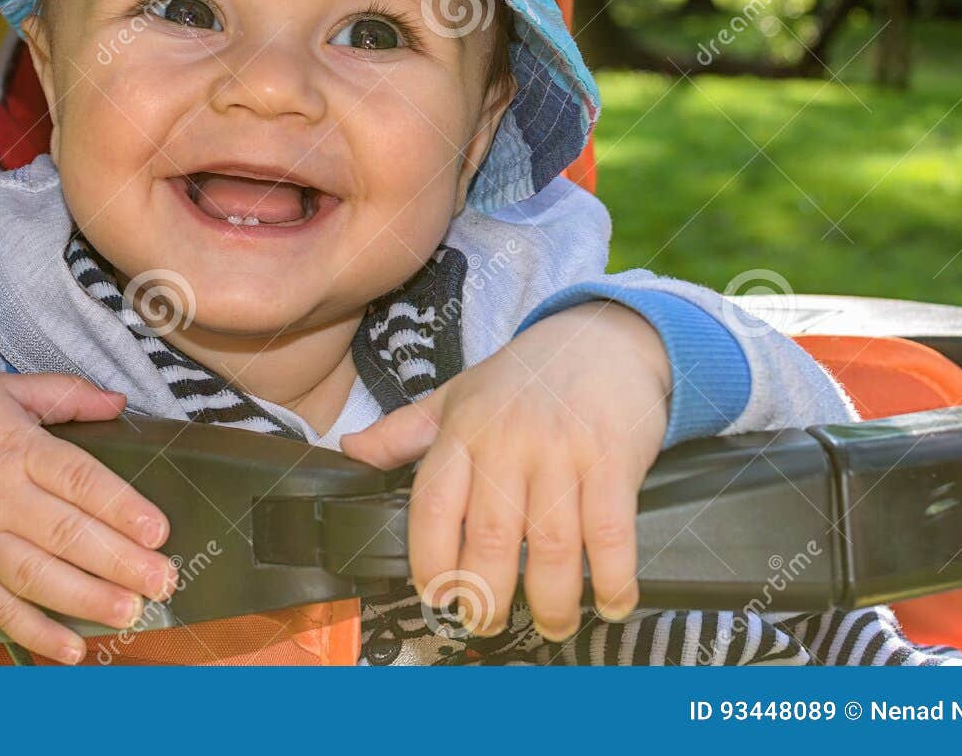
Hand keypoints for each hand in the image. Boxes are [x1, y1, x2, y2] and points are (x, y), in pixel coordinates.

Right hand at [0, 370, 177, 663]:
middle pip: (65, 534)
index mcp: (18, 448)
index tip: (158, 530)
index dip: (121, 506)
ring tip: (129, 612)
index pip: (78, 480)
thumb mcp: (6, 388)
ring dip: (85, 599)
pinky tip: (72, 649)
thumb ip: (66, 395)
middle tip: (163, 579)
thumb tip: (119, 402)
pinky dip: (34, 633)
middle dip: (119, 561)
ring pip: (35, 577)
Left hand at [340, 301, 669, 640]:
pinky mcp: (614, 458)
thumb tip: (348, 450)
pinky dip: (611, 577)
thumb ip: (403, 431)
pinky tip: (609, 602)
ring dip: (550, 600)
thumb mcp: (457, 393)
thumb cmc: (526, 375)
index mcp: (464, 429)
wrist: (606, 336)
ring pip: (551, 545)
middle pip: (491, 538)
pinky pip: (610, 532)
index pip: (433, 505)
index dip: (430, 560)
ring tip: (549, 625)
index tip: (436, 596)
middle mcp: (509, 441)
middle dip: (486, 597)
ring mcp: (563, 451)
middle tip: (487, 623)